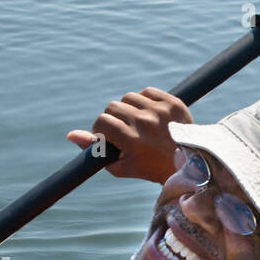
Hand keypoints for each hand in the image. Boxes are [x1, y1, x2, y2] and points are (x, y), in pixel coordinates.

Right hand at [67, 88, 192, 182]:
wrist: (188, 165)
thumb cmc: (150, 168)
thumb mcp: (120, 165)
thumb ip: (94, 150)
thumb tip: (71, 135)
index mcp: (132, 140)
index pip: (102, 121)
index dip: (102, 130)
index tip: (110, 138)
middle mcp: (146, 123)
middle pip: (113, 106)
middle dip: (114, 119)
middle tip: (125, 132)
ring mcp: (161, 111)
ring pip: (129, 97)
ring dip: (129, 109)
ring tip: (139, 124)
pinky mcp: (173, 103)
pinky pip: (147, 91)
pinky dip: (145, 101)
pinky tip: (150, 116)